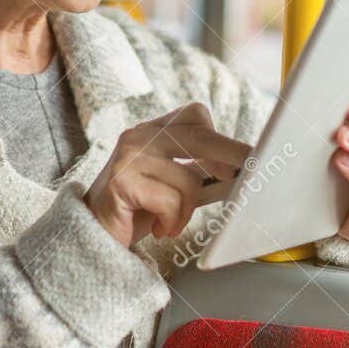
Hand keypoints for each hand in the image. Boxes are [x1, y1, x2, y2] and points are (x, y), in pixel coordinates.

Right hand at [85, 102, 249, 247]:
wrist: (93, 232)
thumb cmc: (138, 208)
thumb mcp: (173, 185)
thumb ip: (200, 174)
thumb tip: (242, 174)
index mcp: (153, 130)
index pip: (195, 115)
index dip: (221, 136)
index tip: (240, 161)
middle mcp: (140, 135)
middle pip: (199, 136)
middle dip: (233, 155)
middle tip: (255, 172)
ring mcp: (129, 156)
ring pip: (188, 179)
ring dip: (186, 211)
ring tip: (170, 223)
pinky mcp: (123, 181)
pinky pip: (170, 200)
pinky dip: (171, 221)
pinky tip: (159, 228)